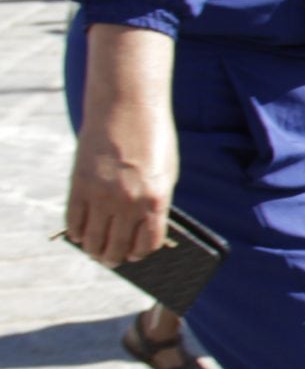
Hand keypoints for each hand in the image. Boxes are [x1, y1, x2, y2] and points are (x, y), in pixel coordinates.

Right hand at [64, 100, 176, 267]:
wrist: (127, 108)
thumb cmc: (153, 139)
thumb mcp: (166, 172)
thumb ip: (155, 202)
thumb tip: (144, 230)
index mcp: (156, 199)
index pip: (149, 243)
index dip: (141, 254)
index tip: (137, 256)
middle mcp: (128, 202)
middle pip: (118, 246)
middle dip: (115, 258)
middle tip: (112, 260)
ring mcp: (101, 194)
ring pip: (93, 239)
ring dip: (94, 250)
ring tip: (96, 252)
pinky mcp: (79, 185)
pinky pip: (74, 220)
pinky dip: (75, 232)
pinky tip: (78, 235)